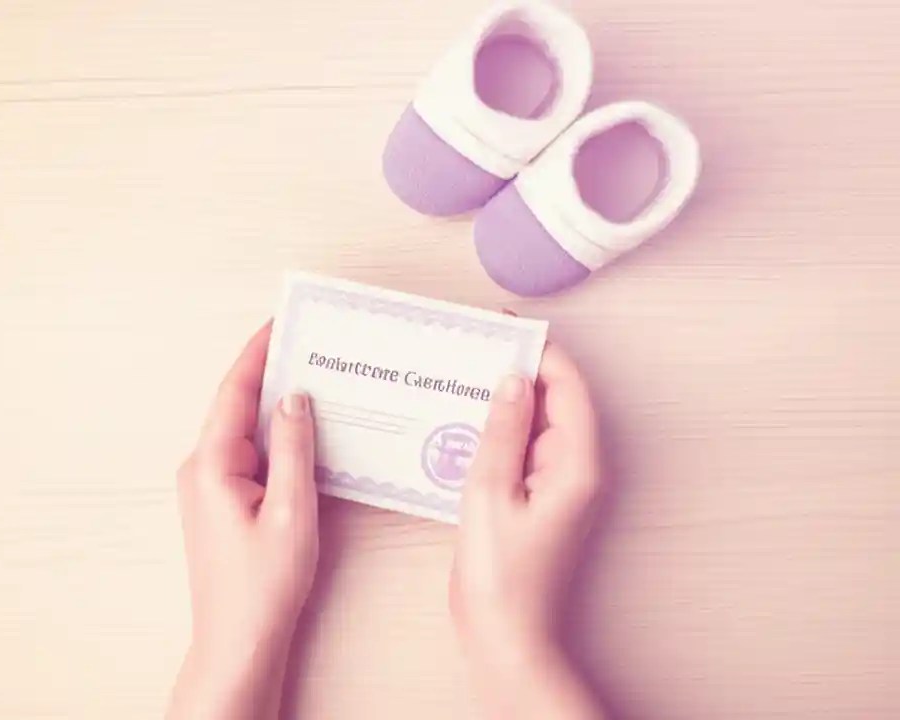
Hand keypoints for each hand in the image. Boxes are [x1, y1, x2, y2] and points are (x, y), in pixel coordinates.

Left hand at [167, 322, 318, 719]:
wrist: (238, 642)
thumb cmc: (262, 586)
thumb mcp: (291, 513)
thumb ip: (295, 449)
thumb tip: (295, 398)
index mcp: (212, 464)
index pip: (235, 390)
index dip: (259, 352)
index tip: (283, 321)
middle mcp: (202, 468)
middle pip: (238, 405)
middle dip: (273, 373)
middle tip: (312, 344)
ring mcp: (208, 486)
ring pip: (245, 431)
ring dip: (276, 407)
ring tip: (316, 379)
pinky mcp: (221, 503)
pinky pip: (249, 456)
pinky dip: (275, 439)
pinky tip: (304, 433)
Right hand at [450, 341, 603, 718]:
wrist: (506, 637)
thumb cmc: (501, 577)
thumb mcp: (489, 492)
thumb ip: (501, 431)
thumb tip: (510, 380)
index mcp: (576, 464)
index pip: (566, 385)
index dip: (536, 351)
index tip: (500, 327)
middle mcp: (576, 470)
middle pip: (552, 400)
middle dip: (514, 371)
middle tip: (470, 347)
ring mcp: (558, 486)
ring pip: (533, 425)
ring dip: (501, 401)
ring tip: (458, 378)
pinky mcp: (538, 501)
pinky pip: (521, 451)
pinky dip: (495, 432)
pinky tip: (460, 426)